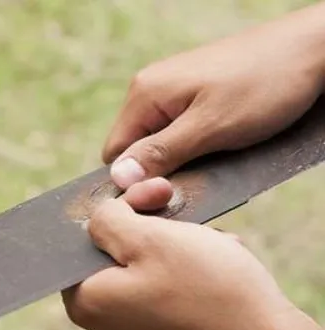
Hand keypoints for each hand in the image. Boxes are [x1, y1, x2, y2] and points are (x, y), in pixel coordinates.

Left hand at [61, 178, 312, 329]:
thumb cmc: (207, 289)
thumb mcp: (150, 238)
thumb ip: (108, 220)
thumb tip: (97, 218)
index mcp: (84, 302)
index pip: (79, 238)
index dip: (113, 209)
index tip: (149, 196)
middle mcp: (98, 321)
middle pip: (108, 250)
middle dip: (145, 221)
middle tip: (175, 203)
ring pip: (138, 262)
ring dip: (169, 240)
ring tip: (205, 239)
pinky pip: (158, 283)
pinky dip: (182, 264)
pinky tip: (211, 256)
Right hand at [103, 3, 324, 188]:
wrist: (314, 47)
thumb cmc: (265, 84)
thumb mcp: (210, 128)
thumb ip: (161, 154)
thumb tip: (118, 178)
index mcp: (144, 94)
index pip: (114, 153)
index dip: (135, 179)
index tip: (167, 192)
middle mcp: (152, 89)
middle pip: (137, 149)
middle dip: (162, 170)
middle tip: (198, 178)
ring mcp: (174, 90)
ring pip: (162, 143)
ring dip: (184, 160)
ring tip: (217, 158)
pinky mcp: (197, 94)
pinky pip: (182, 131)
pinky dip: (199, 145)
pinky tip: (224, 145)